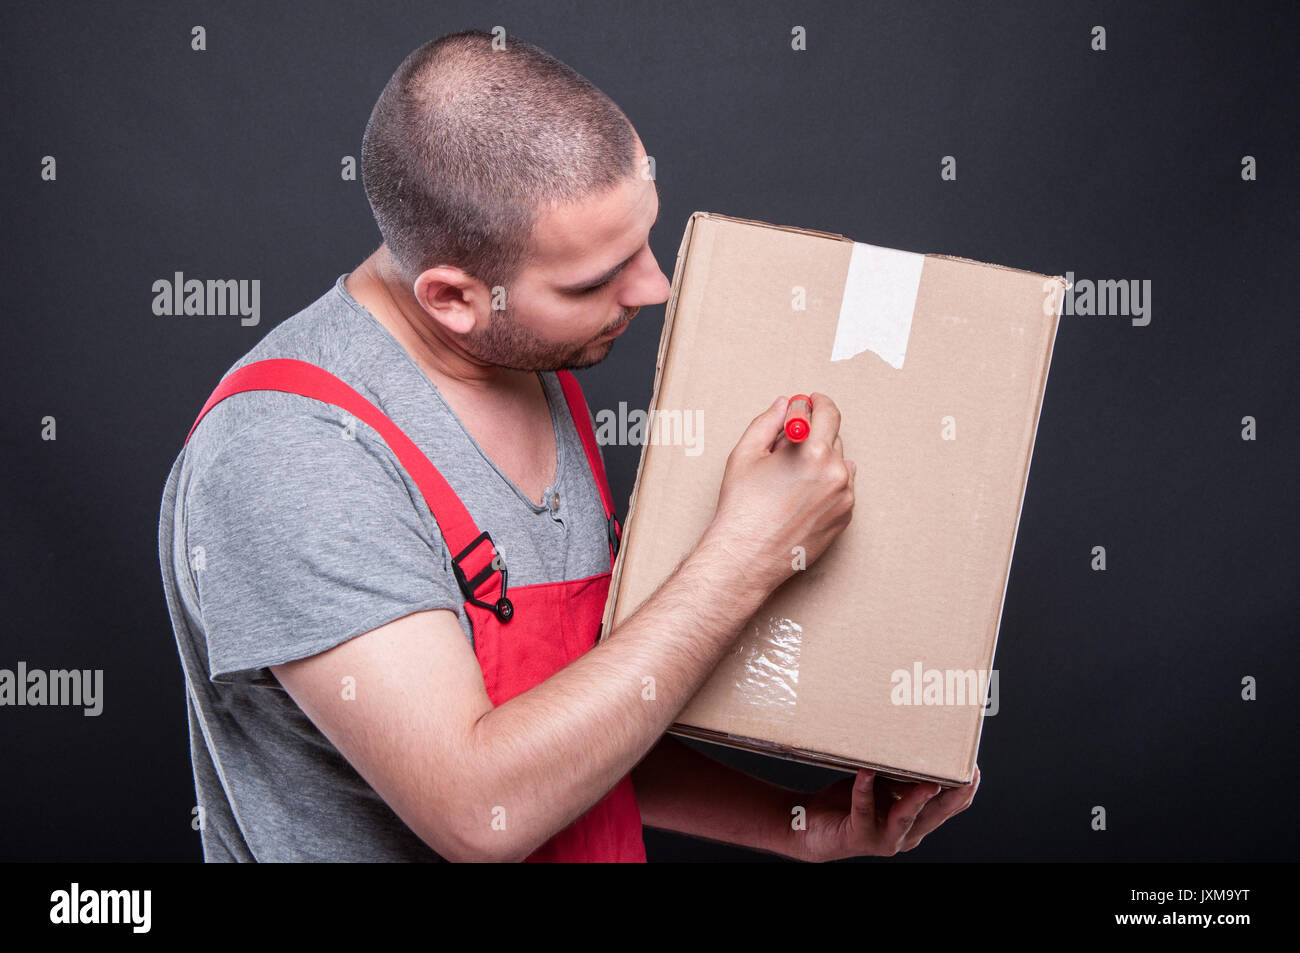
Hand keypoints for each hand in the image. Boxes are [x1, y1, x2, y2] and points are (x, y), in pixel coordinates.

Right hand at [703, 392, 855, 589]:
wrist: (746, 557)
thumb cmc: (742, 508)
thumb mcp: (746, 454)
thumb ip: (768, 421)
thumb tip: (784, 405)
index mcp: (814, 452)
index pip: (827, 412)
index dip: (814, 403)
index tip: (807, 403)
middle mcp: (836, 473)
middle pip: (832, 436)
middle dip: (812, 435)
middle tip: (786, 446)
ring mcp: (844, 498)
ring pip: (837, 463)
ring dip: (819, 461)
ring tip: (788, 480)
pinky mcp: (845, 518)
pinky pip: (841, 489)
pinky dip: (824, 485)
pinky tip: (798, 498)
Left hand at [794, 765, 979, 861]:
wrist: (813, 828)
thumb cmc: (849, 804)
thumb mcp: (881, 787)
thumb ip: (899, 775)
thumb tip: (915, 743)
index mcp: (917, 820)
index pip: (949, 808)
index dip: (964, 791)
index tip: (973, 768)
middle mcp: (906, 833)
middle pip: (937, 813)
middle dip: (953, 794)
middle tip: (966, 774)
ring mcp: (884, 838)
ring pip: (907, 817)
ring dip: (919, 798)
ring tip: (929, 782)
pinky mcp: (860, 836)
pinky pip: (864, 810)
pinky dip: (865, 789)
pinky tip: (866, 773)